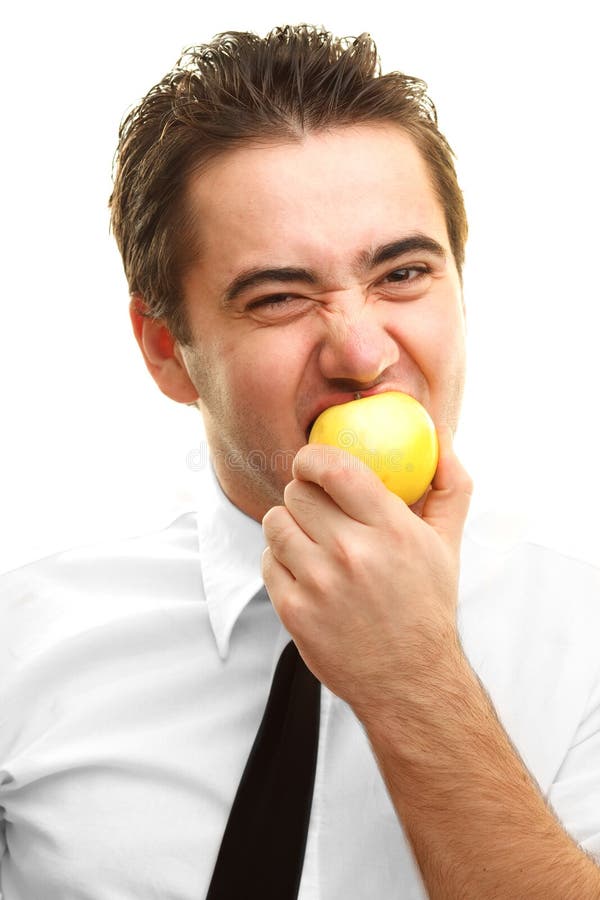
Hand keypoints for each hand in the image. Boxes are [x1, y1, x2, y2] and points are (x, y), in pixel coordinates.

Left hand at [261, 426, 472, 717]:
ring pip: (275, 523)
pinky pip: (268, 560)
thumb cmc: (427, 605)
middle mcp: (352, 555)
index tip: (310, 462)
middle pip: (298, 493)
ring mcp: (319, 585)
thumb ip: (451, 486)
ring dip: (288, 524)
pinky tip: (304, 571)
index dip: (312, 457)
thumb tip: (443, 441)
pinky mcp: (294, 611)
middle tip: (316, 507)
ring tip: (309, 540)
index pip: (336, 469)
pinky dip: (280, 561)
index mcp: (391, 531)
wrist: (409, 680)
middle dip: (303, 494)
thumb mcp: (448, 544)